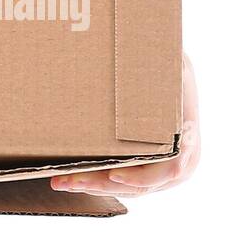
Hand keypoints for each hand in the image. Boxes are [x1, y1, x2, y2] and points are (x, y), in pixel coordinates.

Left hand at [50, 50, 200, 196]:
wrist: (168, 72)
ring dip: (93, 186)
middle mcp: (181, 162)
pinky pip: (124, 184)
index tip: (113, 173)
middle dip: (102, 184)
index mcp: (189, 137)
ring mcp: (164, 172)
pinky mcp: (147, 171)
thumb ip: (171, 69)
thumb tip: (164, 61)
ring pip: (128, 188)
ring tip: (61, 181)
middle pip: (141, 185)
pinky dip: (98, 182)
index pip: (171, 167)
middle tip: (70, 180)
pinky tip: (72, 177)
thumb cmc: (168, 66)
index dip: (141, 175)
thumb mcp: (174, 64)